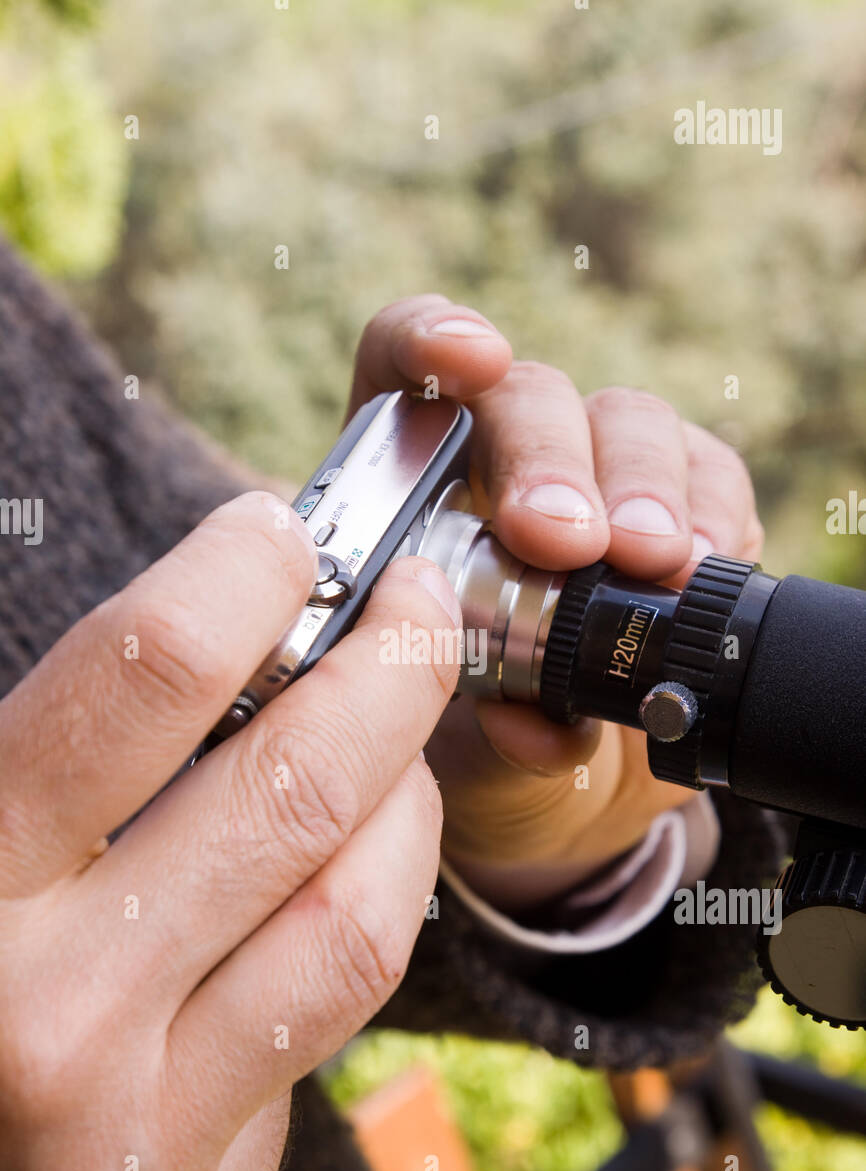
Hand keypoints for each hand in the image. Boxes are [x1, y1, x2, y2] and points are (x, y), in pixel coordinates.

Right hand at [0, 492, 460, 1170]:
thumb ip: (63, 753)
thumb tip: (221, 623)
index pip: (141, 680)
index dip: (240, 578)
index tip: (281, 535)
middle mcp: (42, 1003)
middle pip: (292, 787)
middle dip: (391, 662)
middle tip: (416, 601)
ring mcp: (128, 1116)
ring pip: (352, 906)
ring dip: (409, 784)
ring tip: (403, 724)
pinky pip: (342, 1001)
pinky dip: (388, 892)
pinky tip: (380, 844)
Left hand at [346, 297, 763, 910]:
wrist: (561, 787)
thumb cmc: (479, 748)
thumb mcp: (457, 750)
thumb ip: (483, 725)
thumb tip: (522, 721)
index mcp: (407, 495)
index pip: (402, 368)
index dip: (430, 340)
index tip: (472, 363)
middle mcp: (502, 464)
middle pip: (527, 398)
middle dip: (551, 460)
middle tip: (566, 541)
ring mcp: (598, 476)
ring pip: (627, 421)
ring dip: (642, 485)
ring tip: (654, 559)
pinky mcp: (682, 506)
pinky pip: (711, 476)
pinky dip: (712, 514)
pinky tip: (702, 564)